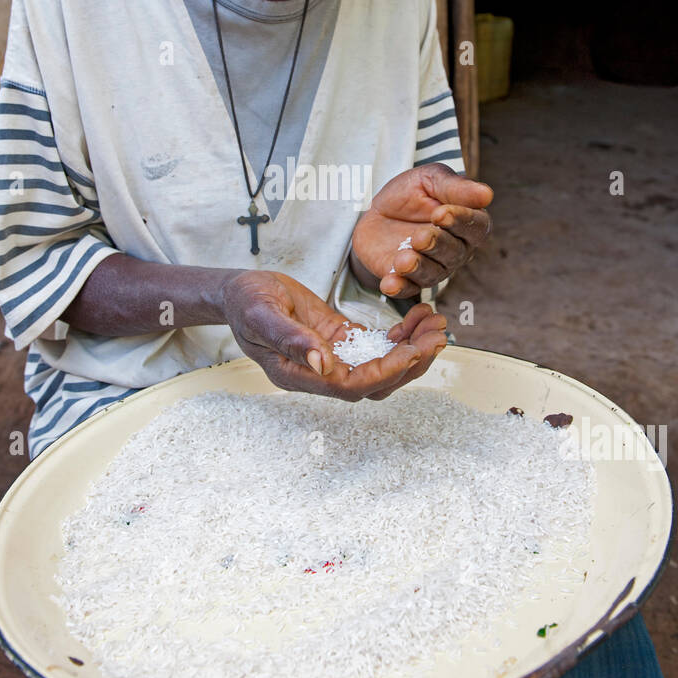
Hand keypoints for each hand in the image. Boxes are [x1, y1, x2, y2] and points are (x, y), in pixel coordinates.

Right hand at [221, 270, 448, 401]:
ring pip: (383, 368)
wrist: (239, 291)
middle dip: (411, 362)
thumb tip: (322, 363)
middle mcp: (321, 374)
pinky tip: (418, 316)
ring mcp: (334, 360)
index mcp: (299, 376)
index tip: (410, 351)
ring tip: (436, 322)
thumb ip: (290, 339)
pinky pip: (377, 347)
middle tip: (438, 334)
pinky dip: (401, 335)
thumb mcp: (262, 314)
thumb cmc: (245, 302)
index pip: (350, 386)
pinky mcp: (342, 342)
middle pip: (376, 383)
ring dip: (413, 349)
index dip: (384, 373)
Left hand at [352, 163, 493, 297]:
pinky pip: (407, 289)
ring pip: (433, 274)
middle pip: (454, 253)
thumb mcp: (429, 179)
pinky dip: (399, 287)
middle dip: (437, 244)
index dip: (461, 221)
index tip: (441, 214)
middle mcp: (455, 250)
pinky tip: (390, 283)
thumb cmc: (409, 194)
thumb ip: (455, 187)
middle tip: (420, 236)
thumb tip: (487, 194)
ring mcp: (432, 267)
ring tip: (404, 260)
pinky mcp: (407, 280)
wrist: (373, 212)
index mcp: (466, 223)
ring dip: (419, 267)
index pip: (476, 227)